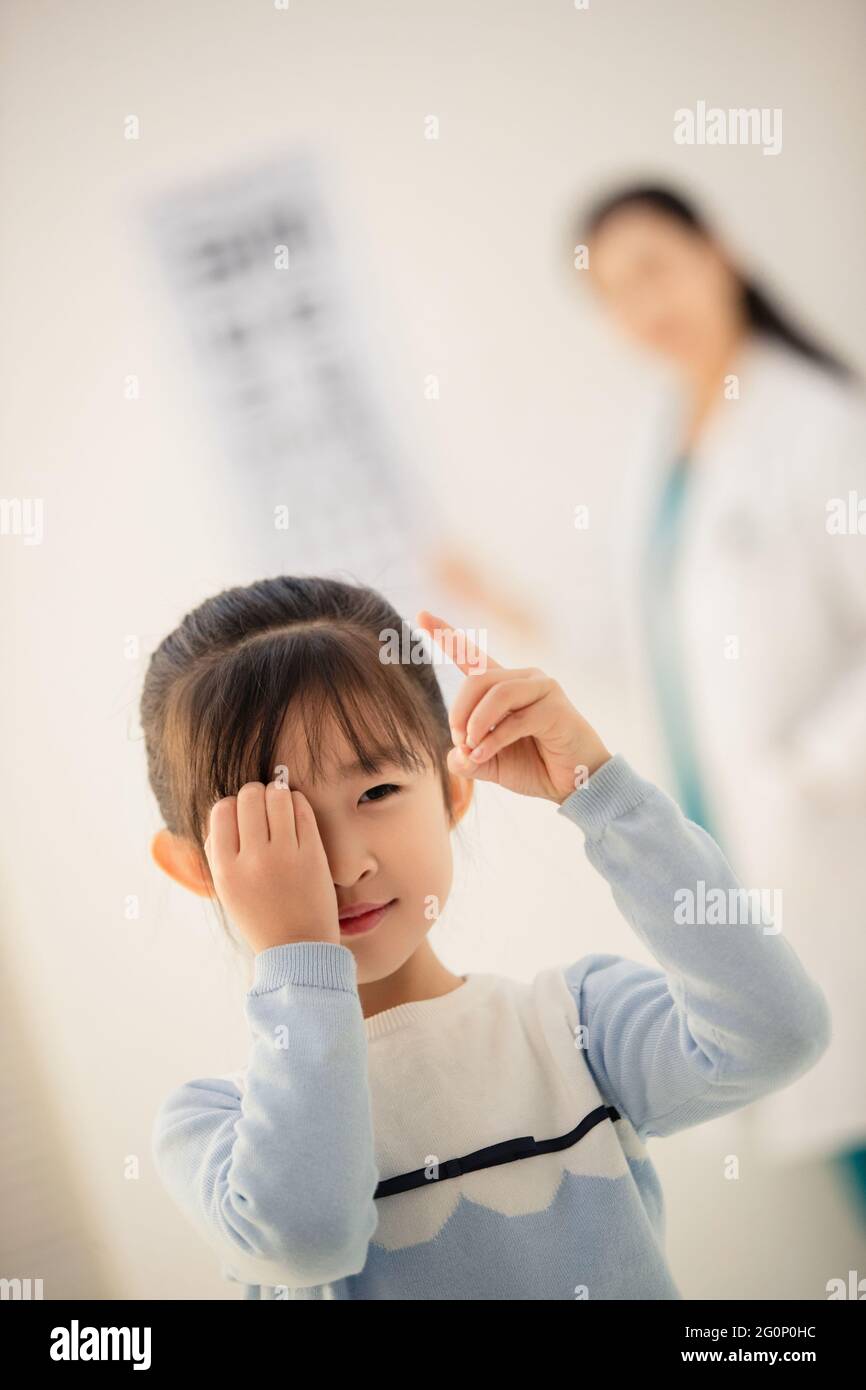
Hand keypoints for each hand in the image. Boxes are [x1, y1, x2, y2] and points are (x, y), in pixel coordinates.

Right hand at [204, 781, 339, 954]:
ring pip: (277, 795)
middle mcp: (253, 859)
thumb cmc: (260, 917)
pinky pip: (302, 808)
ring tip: (280, 805)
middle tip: (263, 807)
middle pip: (248, 796)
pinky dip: (297, 802)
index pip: (221, 810)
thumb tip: (225, 810)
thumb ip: (218, 852)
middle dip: (255, 795)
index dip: (232, 806)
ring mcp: (285, 855)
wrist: (298, 948)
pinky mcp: (313, 853)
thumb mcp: (227, 890)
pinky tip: (296, 811)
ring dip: (278, 794)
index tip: (242, 817)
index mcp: (226, 870)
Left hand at [416, 611, 610, 803]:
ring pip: (496, 693)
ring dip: (475, 723)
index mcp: (504, 687)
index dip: (446, 635)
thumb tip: (455, 754)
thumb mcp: (489, 763)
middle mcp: (523, 679)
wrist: (576, 783)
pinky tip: (483, 754)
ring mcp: (542, 689)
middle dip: (459, 711)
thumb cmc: (535, 766)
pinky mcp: (555, 707)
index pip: (471, 656)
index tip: (421, 615)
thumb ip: (466, 758)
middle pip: (477, 679)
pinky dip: (493, 739)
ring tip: (471, 747)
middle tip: (459, 741)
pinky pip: (514, 718)